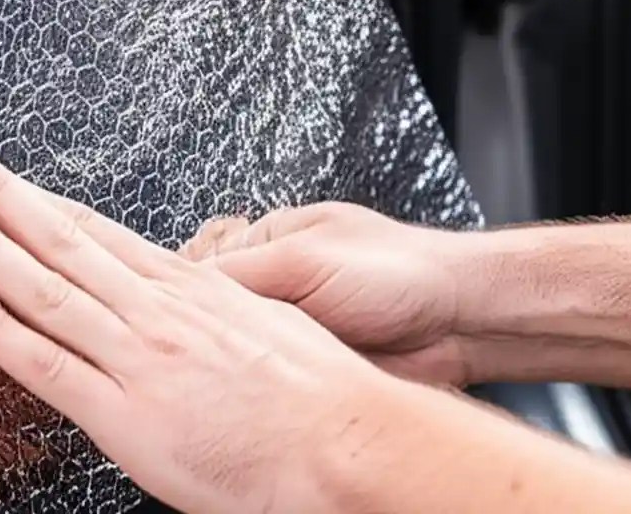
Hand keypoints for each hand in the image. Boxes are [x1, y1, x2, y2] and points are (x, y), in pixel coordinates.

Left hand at [0, 136, 392, 513]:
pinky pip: (44, 360)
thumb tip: (186, 288)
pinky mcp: (125, 414)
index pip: (90, 227)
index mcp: (184, 286)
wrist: (348, 446)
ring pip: (38, 283)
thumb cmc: (318, 394)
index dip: (31, 196)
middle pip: (54, 236)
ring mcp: (134, 356)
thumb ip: (210, 301)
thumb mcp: (264, 320)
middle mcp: (152, 308)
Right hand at [183, 202, 473, 384]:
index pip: (198, 265)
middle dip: (207, 329)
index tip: (169, 312)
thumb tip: (184, 280)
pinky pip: (265, 378)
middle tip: (205, 343)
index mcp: (267, 241)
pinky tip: (258, 389)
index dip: (182, 290)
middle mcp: (274, 283)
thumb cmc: (400, 270)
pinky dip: (258, 385)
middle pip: (210, 310)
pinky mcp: (307, 365)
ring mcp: (290, 325)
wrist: (461, 320)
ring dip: (234, 360)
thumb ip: (242, 268)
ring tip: (235, 366)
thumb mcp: (306, 258)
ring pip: (235, 350)